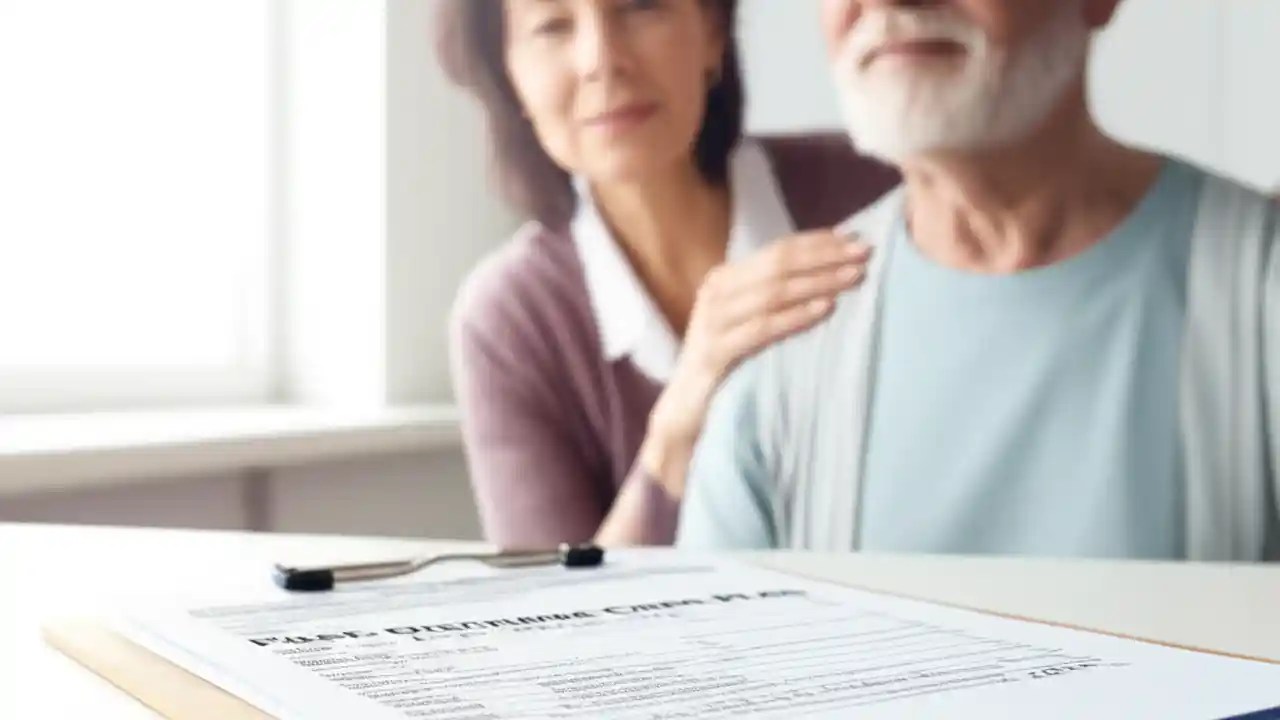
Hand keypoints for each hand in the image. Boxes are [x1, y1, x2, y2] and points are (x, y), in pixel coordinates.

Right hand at [641, 230, 871, 496]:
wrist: (685, 406)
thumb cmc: (726, 363)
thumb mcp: (746, 320)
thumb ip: (773, 295)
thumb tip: (828, 269)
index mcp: (725, 278)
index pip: (778, 249)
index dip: (819, 242)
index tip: (857, 238)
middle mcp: (716, 291)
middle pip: (778, 264)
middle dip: (825, 256)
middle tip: (865, 253)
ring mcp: (713, 320)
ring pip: (773, 292)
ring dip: (818, 282)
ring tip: (853, 278)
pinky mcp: (714, 351)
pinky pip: (761, 329)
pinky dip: (795, 317)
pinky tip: (826, 310)